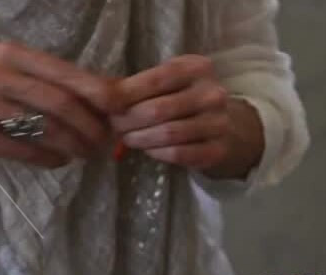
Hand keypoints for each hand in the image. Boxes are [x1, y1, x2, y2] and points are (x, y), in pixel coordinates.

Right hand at [0, 42, 122, 167]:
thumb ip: (36, 77)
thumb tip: (90, 95)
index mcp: (8, 55)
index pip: (66, 73)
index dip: (100, 93)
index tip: (121, 108)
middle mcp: (0, 77)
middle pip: (64, 103)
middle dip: (94, 125)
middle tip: (108, 139)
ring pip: (51, 130)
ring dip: (78, 145)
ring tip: (89, 153)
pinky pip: (30, 153)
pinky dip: (53, 160)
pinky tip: (60, 161)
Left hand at [113, 55, 262, 178]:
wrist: (225, 127)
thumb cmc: (184, 99)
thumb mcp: (167, 84)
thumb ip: (137, 86)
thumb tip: (99, 94)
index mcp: (197, 68)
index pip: (155, 80)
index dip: (125, 94)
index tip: (105, 105)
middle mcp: (212, 93)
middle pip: (158, 109)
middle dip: (129, 120)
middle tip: (114, 125)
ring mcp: (219, 123)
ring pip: (168, 133)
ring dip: (140, 138)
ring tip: (127, 138)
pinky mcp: (217, 149)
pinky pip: (179, 154)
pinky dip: (157, 153)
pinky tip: (147, 149)